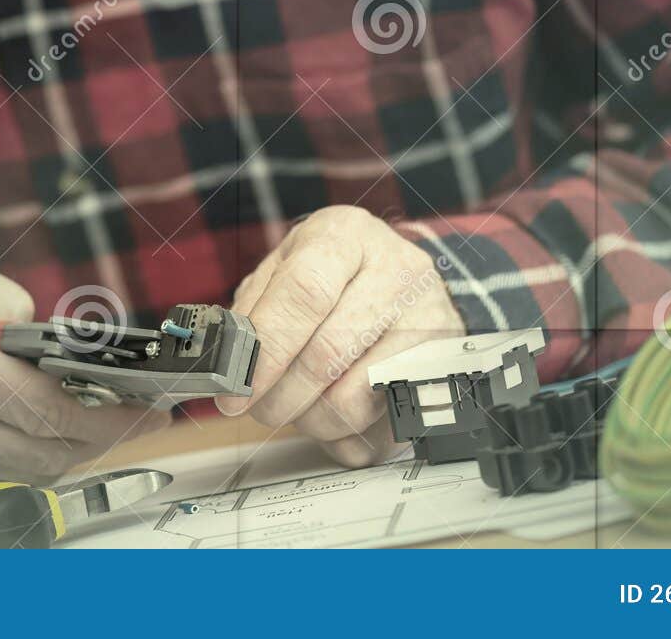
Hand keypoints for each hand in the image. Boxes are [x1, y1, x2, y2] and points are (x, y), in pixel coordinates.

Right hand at [0, 230, 169, 489]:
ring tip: (93, 414)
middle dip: (102, 437)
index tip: (148, 403)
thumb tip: (33, 324)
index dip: (110, 414)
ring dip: (63, 450)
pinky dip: (18, 454)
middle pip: (43, 453)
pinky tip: (29, 422)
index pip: (47, 410)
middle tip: (137, 412)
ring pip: (17, 472)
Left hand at [221, 207, 464, 466]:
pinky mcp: (442, 367)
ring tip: (299, 406)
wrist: (403, 281)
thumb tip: (228, 365)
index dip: (266, 349)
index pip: (305, 293)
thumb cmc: (334, 275)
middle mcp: (398, 270)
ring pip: (354, 401)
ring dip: (311, 420)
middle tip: (257, 408)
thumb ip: (253, 310)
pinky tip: (336, 413)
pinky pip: (380, 428)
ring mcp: (430, 320)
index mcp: (347, 235)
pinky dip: (346, 435)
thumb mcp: (287, 268)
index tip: (235, 388)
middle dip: (279, 397)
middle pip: (328, 354)